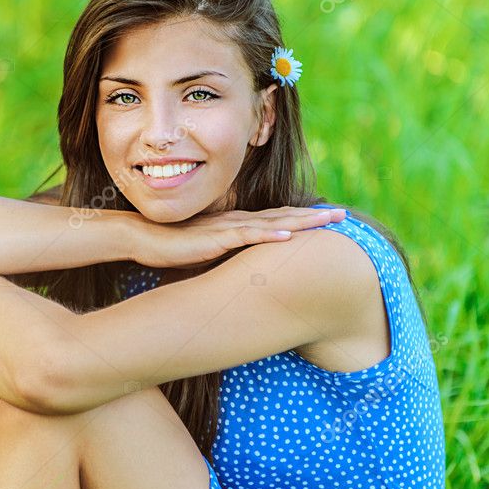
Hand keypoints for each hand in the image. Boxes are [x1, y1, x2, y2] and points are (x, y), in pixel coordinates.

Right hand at [132, 206, 345, 269]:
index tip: (328, 219)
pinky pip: (248, 235)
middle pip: (284, 216)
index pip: (277, 219)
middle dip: (315, 216)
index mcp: (236, 225)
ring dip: (303, 221)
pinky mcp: (215, 238)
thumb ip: (224, 258)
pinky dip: (270, 235)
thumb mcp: (205, 254)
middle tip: (345, 215)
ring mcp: (227, 227)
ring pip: (274, 222)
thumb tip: (240, 274)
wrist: (142, 238)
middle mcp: (236, 221)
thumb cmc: (169, 248)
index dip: (304, 218)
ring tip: (329, 220)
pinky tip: (289, 236)